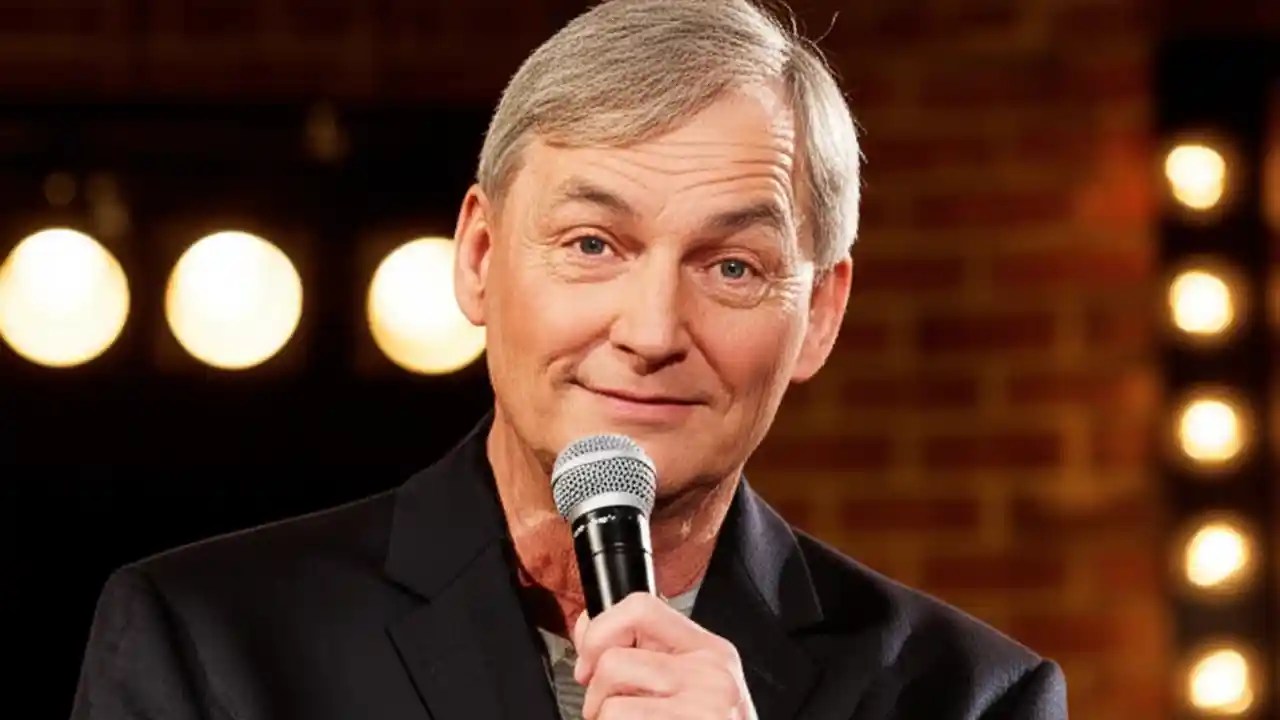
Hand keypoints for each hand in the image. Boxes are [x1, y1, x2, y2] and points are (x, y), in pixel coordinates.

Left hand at [571, 592, 755, 718]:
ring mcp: (703, 711)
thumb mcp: (691, 683)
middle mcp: (712, 676)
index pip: (641, 607)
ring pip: (608, 707)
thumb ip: (640, 651)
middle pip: (613, 662)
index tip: (591, 662)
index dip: (601, 632)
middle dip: (595, 695)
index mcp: (711, 650)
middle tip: (610, 714)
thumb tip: (587, 627)